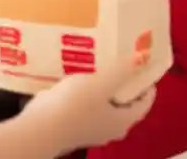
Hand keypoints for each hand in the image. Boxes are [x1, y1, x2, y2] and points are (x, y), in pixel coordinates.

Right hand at [18, 65, 156, 152]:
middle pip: (126, 103)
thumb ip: (123, 70)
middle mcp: (111, 128)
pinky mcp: (74, 126)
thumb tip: (144, 57)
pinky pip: (87, 106)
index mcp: (123, 120)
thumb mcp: (102, 83)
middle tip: (121, 59)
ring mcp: (91, 129)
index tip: (143, 63)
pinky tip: (79, 77)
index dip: (147, 83)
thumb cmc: (74, 106)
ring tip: (100, 64)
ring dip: (105, 87)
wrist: (40, 129)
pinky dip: (88, 93)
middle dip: (125, 82)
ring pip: (105, 105)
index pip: (145, 102)